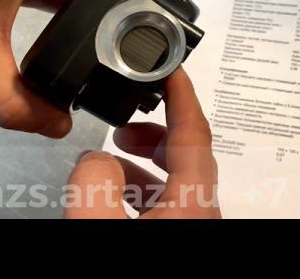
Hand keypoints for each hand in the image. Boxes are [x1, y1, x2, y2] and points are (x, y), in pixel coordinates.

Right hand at [64, 68, 220, 218]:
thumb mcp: (96, 224)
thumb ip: (95, 181)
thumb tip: (97, 157)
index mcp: (193, 199)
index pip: (194, 130)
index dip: (181, 93)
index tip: (169, 66)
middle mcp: (204, 210)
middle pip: (188, 152)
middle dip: (155, 129)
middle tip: (121, 125)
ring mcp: (194, 224)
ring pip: (177, 181)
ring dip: (145, 162)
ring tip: (110, 158)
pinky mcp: (181, 232)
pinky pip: (169, 204)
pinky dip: (143, 188)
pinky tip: (115, 193)